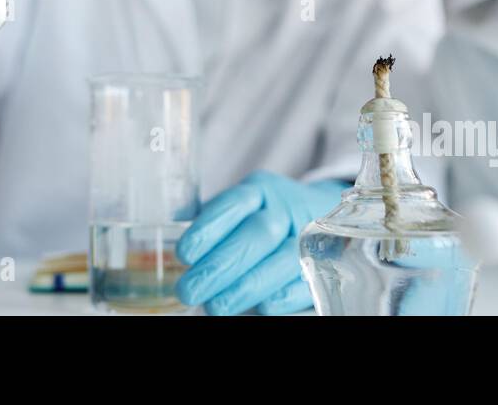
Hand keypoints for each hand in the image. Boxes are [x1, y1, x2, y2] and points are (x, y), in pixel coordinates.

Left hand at [175, 171, 344, 314]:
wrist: (322, 213)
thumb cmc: (265, 216)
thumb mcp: (241, 208)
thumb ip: (212, 224)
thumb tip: (171, 241)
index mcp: (259, 191)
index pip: (234, 203)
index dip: (209, 227)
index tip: (184, 253)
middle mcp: (286, 210)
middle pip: (258, 233)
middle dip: (222, 265)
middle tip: (190, 289)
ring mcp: (309, 236)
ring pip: (283, 258)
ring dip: (248, 286)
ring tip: (216, 307)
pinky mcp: (326, 263)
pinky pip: (307, 280)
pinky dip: (284, 296)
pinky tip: (261, 307)